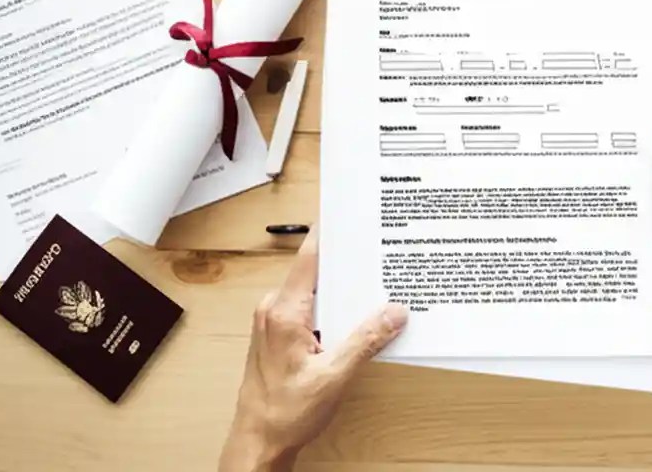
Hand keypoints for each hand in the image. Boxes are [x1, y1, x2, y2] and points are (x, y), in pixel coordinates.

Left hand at [219, 230, 408, 471]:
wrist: (257, 441)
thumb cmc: (283, 413)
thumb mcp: (334, 376)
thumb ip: (365, 340)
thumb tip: (394, 313)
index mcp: (283, 311)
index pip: (311, 258)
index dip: (331, 232)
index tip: (347, 210)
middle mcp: (274, 309)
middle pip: (317, 271)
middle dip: (349, 262)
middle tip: (378, 249)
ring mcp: (275, 321)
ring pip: (315, 290)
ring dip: (343, 289)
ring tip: (374, 286)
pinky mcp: (280, 333)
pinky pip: (311, 307)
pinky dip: (334, 308)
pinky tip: (355, 317)